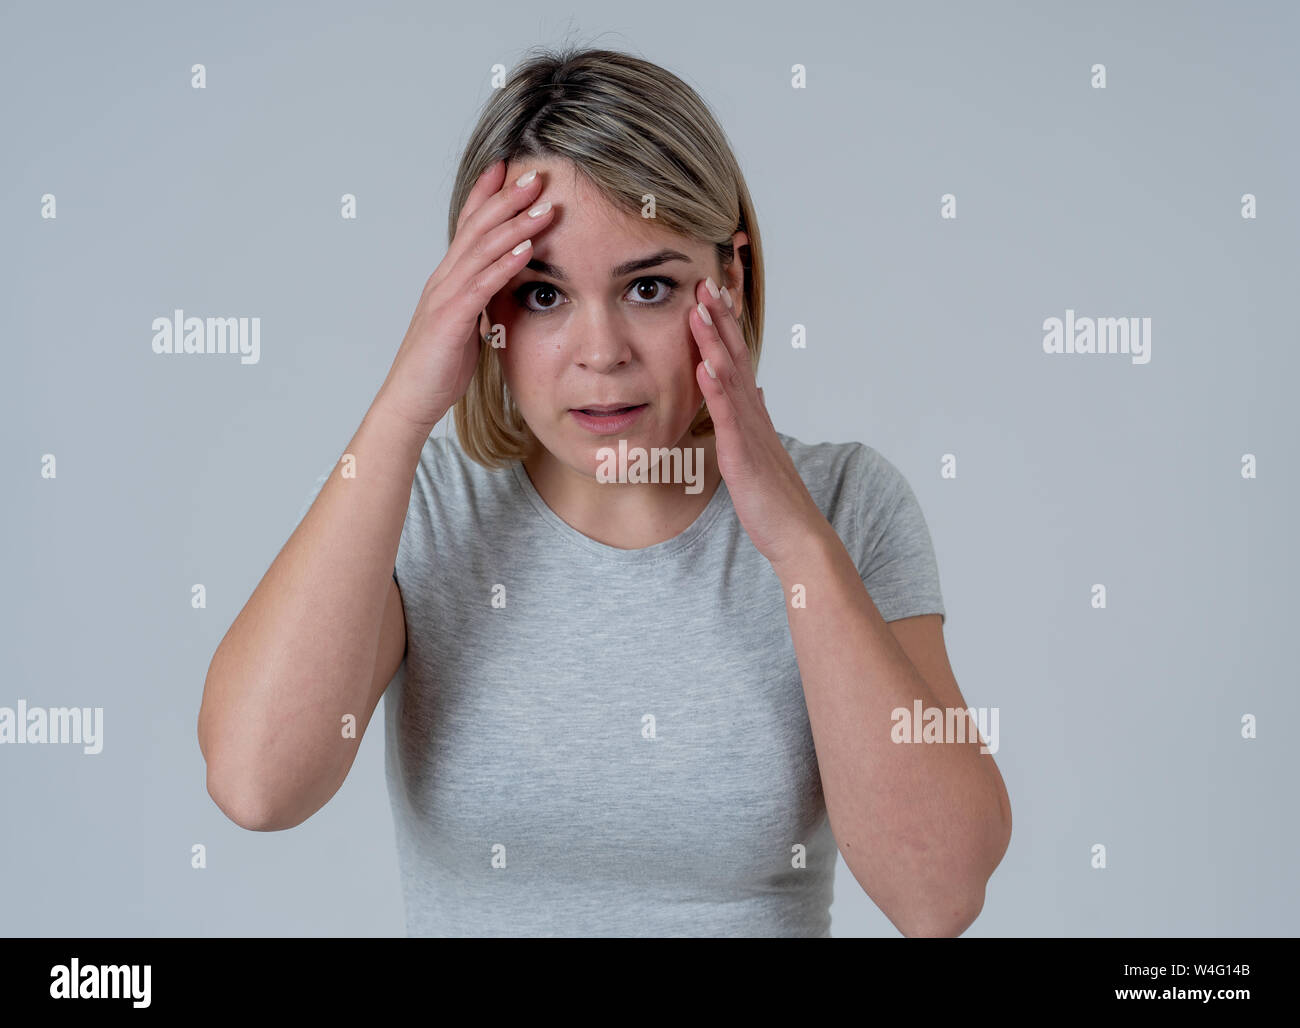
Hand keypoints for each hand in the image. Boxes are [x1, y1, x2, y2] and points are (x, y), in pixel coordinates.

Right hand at [373, 160, 555, 432]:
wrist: (411, 400)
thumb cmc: (438, 367)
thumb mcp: (466, 325)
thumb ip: (480, 301)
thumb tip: (502, 288)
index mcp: (448, 279)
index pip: (468, 226)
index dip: (486, 195)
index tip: (508, 169)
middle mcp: (443, 279)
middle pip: (477, 228)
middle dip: (507, 199)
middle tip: (536, 176)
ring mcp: (444, 296)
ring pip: (482, 250)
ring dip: (514, 225)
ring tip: (542, 206)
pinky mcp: (450, 319)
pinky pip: (481, 285)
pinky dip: (505, 264)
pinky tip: (526, 249)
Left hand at [689, 278, 831, 570]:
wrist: (796, 533)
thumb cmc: (775, 498)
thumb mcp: (760, 449)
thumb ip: (755, 416)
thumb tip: (755, 388)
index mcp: (754, 412)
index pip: (738, 358)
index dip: (724, 324)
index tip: (711, 291)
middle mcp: (754, 413)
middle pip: (736, 355)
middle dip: (719, 317)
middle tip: (705, 279)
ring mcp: (750, 431)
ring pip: (730, 376)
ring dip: (714, 340)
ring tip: (699, 307)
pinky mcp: (743, 453)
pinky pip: (728, 415)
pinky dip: (716, 387)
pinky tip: (704, 364)